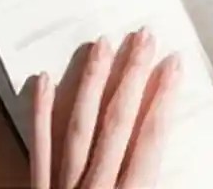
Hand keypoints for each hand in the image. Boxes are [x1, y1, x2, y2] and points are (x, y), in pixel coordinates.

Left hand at [30, 29, 181, 188]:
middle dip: (132, 75)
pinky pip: (39, 146)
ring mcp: (63, 185)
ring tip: (102, 44)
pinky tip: (45, 79)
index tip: (173, 64)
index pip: (150, 137)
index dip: (164, 97)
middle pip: (117, 121)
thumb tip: (164, 136)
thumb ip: (154, 178)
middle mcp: (96, 186)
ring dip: (92, 81)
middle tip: (144, 38)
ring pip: (79, 125)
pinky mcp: (39, 187)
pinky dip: (41, 112)